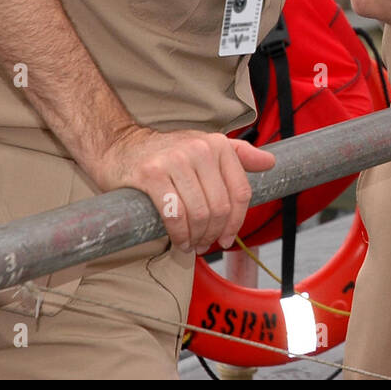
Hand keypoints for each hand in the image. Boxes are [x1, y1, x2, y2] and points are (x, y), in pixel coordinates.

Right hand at [92, 125, 276, 252]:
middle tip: (205, 245)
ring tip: (191, 244)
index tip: (227, 237)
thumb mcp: (205, 147)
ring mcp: (175, 160)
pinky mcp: (151, 174)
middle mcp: (200, 149)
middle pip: (220, 207)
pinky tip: (179, 240)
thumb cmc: (166, 153)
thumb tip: (270, 162)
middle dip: (215, 233)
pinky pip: (174, 215)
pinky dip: (179, 235)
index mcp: (218, 144)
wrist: (120, 146)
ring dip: (197, 237)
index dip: (237, 221)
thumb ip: (239, 155)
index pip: (240, 192)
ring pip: (199, 213)